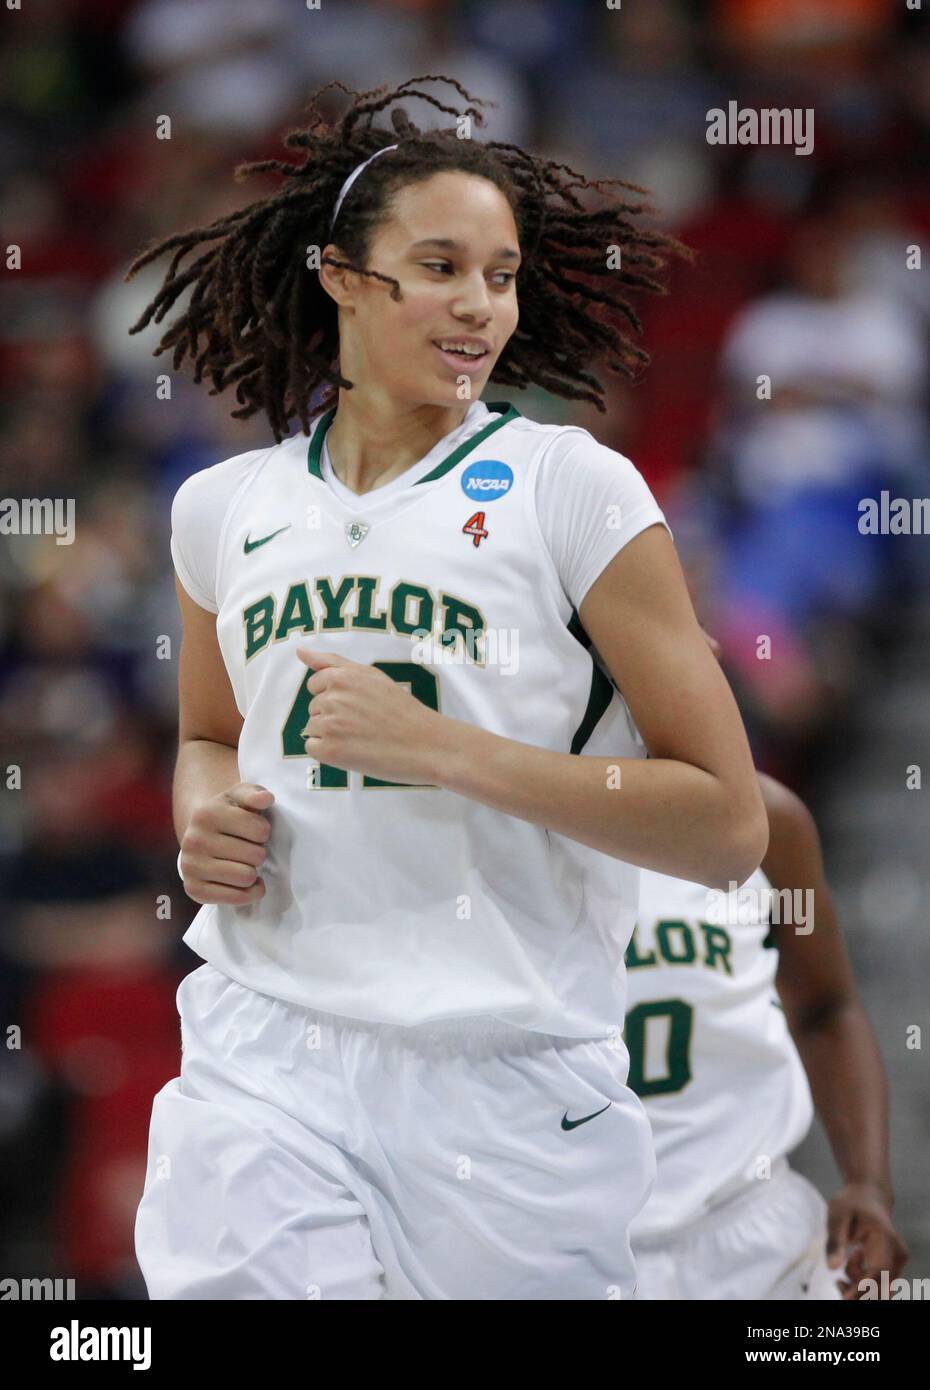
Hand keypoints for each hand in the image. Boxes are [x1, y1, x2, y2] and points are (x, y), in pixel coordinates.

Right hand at [179, 782, 273, 905]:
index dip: (264, 831)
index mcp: (207, 813)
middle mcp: (194, 839)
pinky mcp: (193, 889)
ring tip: (245, 864)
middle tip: (248, 849)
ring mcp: (191, 866)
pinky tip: (244, 882)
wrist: (200, 838)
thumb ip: (254, 794)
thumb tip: (266, 799)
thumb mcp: (239, 797)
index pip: (261, 830)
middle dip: (259, 853)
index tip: (255, 830)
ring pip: (247, 877)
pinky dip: (248, 893)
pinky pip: (236, 899)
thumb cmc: (229, 816)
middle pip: (256, 856)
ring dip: (254, 873)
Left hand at [296, 646, 445, 784]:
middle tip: (366, 723)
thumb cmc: (401, 709)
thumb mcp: (370, 675)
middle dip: (334, 716)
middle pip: (314, 708)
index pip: (315, 686)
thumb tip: (300, 650)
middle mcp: (332, 698)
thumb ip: (332, 662)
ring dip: (332, 735)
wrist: (426, 744)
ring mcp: (330, 725)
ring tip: (362, 737)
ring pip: (313, 728)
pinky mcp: (331, 751)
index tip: (359, 705)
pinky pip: (313, 748)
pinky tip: (353, 750)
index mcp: (341, 676)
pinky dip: (329, 752)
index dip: (336, 697)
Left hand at [826, 1183, 908, 1298]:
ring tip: (846, 1263)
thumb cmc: (851, 1204)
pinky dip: (864, 1282)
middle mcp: (897, 1254)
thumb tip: (832, 1267)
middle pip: (883, 1288)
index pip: (878, 1273)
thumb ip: (835, 1241)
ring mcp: (898, 1262)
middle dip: (859, 1292)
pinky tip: (854, 1261)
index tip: (844, 1296)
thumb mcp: (837, 1216)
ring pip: (881, 1290)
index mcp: (886, 1239)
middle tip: (839, 1282)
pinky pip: (880, 1285)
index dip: (862, 1289)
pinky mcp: (893, 1267)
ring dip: (860, 1287)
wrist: (868, 1196)